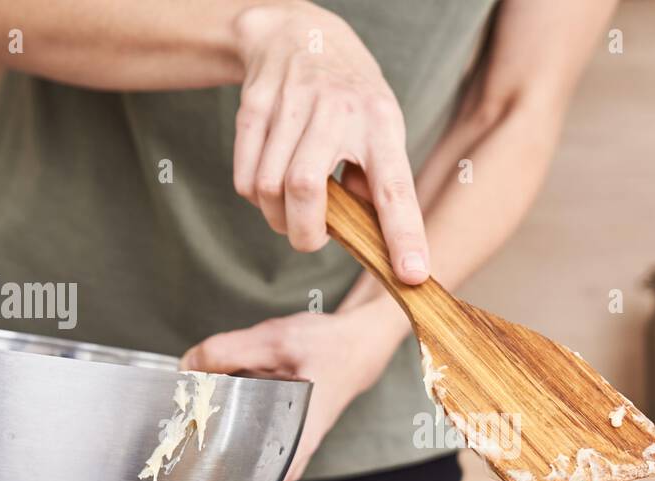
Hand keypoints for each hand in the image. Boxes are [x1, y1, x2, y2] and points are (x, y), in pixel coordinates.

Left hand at [180, 299, 406, 480]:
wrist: (357, 347)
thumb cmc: (329, 348)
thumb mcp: (277, 339)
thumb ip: (227, 351)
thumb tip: (186, 369)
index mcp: (294, 440)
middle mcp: (289, 453)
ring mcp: (284, 448)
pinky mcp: (278, 437)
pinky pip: (249, 462)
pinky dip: (225, 469)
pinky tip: (200, 472)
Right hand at [230, 0, 429, 282]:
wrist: (299, 32)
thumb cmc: (350, 97)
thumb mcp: (381, 129)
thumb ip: (377, 184)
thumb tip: (371, 242)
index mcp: (379, 122)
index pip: (394, 188)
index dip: (403, 235)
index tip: (411, 274)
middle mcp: (335, 110)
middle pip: (305, 188)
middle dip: (304, 232)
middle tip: (311, 240)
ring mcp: (289, 104)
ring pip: (267, 187)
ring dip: (278, 218)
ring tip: (292, 211)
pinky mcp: (253, 107)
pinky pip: (244, 178)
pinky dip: (256, 199)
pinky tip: (270, 186)